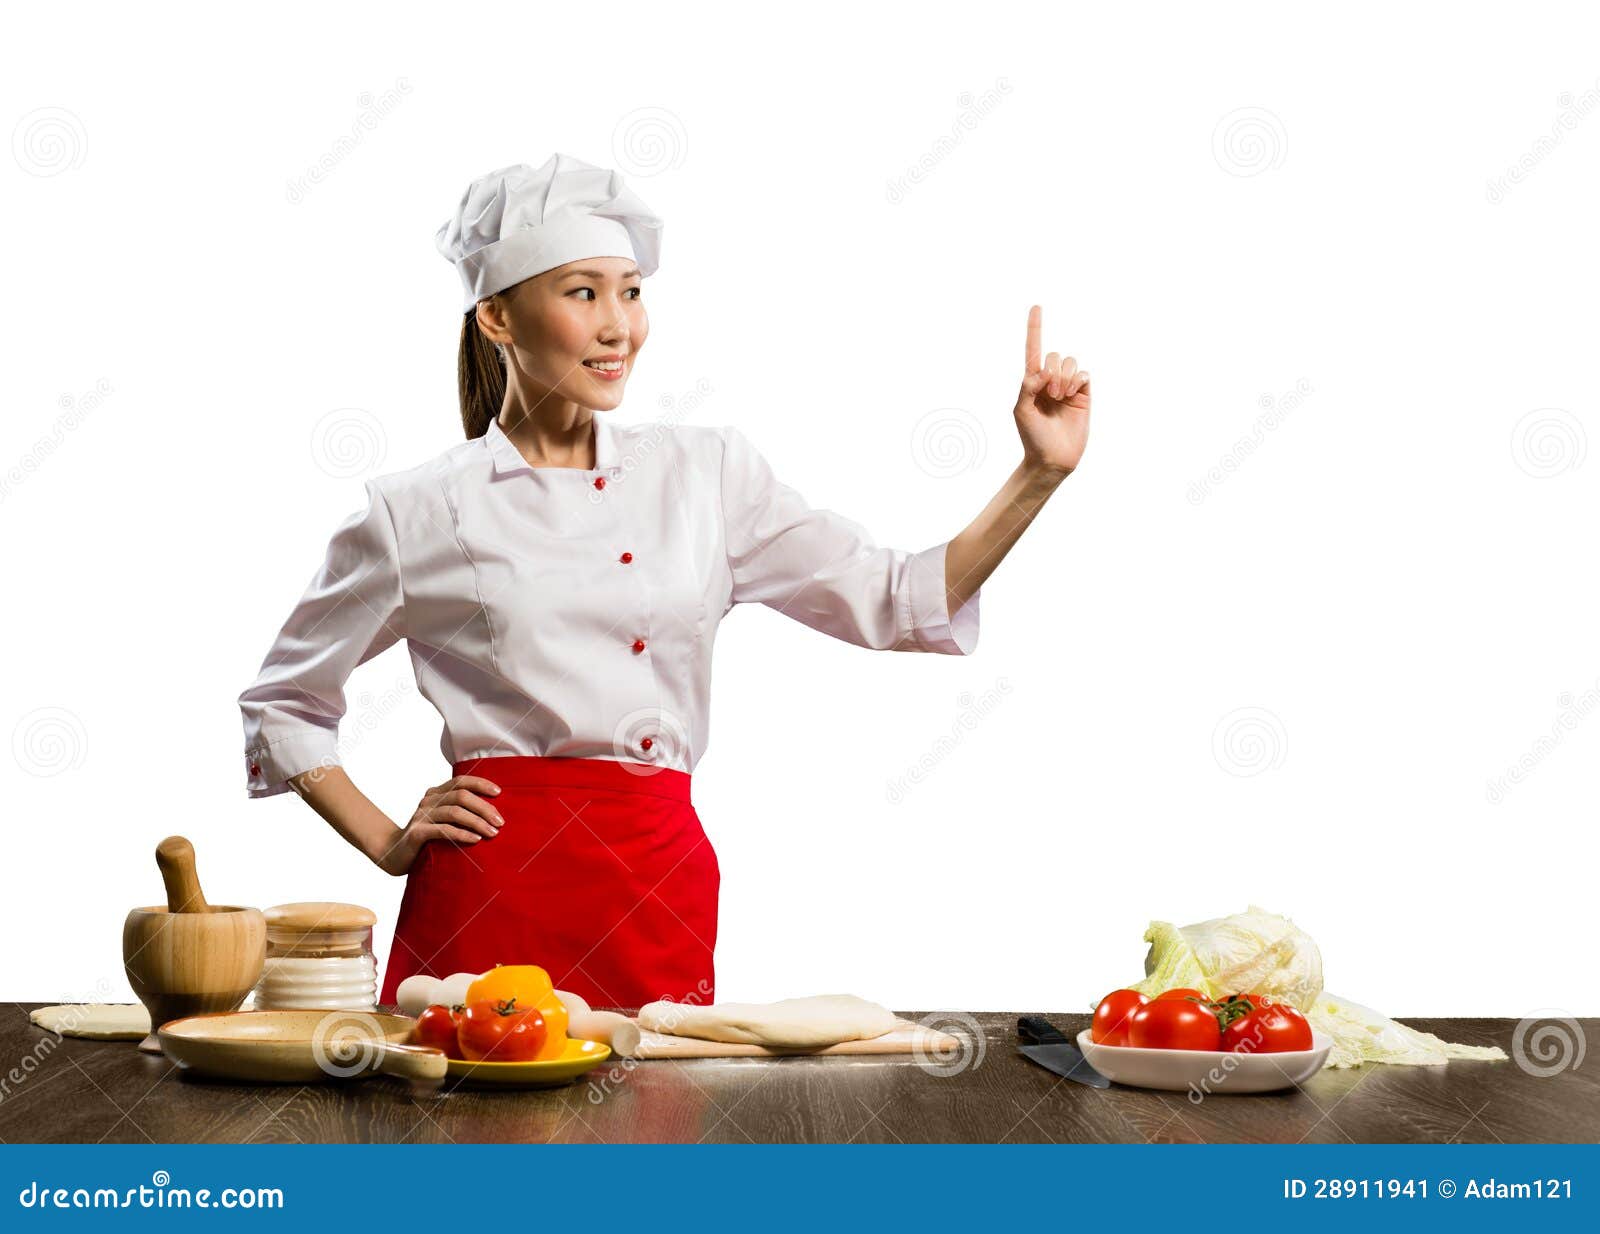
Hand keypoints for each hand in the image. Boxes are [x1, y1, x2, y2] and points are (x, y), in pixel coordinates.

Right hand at [377, 775, 504, 875]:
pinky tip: (476, 839)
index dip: (481, 784)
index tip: (499, 793)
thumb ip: (459, 811)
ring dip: (477, 822)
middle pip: (461, 796)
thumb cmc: (425, 837)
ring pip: (455, 812)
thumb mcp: (442, 819)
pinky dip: (463, 834)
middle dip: (484, 807)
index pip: (461, 781)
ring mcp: (421, 816)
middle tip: (500, 821)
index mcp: (436, 793)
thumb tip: (492, 812)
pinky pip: (444, 830)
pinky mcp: (417, 833)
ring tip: (493, 832)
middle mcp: (428, 801)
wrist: (392, 853)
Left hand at [1013, 305, 1090, 478]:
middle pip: (1055, 355)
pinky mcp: (1084, 395)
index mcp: (1032, 382)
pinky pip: (1085, 375)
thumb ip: (1028, 385)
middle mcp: (1051, 381)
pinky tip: (1074, 395)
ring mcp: (1069, 387)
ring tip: (1061, 397)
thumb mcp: (1021, 410)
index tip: (1036, 306)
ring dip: (1065, 377)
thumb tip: (1044, 370)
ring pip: (1071, 362)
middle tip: (1051, 394)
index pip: (1033, 350)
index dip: (1035, 328)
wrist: (1052, 459)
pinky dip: (1079, 381)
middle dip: (1053, 371)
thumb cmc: (1032, 437)